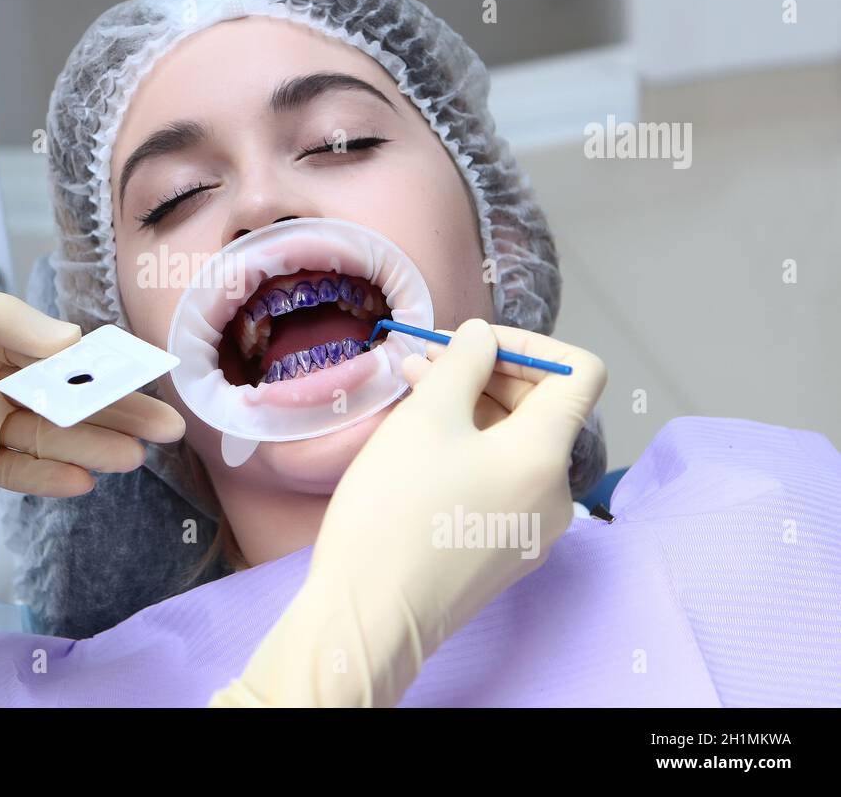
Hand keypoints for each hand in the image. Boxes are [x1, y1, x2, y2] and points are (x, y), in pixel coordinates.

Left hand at [0, 266, 183, 493]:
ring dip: (91, 447)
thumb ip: (4, 320)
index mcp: (2, 334)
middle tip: (170, 428)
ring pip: (49, 438)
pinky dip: (45, 478)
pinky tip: (83, 481)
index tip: (158, 374)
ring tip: (134, 458)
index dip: (115, 366)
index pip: (72, 354)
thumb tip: (72, 344)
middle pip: (72, 401)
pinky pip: (11, 470)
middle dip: (120, 413)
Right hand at [209, 318, 605, 706]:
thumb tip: (483, 337)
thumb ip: (462, 363)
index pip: (580, 372)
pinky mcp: (503, 551)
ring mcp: (532, 528)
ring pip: (517, 445)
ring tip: (410, 392)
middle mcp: (555, 493)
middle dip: (490, 373)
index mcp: (547, 455)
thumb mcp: (425, 418)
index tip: (472, 344)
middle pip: (545, 409)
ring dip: (473, 409)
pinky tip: (419, 445)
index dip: (530, 344)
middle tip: (425, 360)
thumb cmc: (395, 510)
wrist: (370, 614)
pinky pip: (501, 482)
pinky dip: (469, 450)